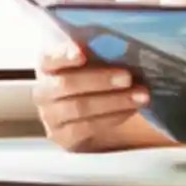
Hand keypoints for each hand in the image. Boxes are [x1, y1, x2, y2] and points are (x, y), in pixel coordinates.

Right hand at [32, 41, 148, 151]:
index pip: (49, 57)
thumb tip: (123, 47)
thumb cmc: (97, 78)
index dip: (63, 55)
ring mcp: (51, 117)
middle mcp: (44, 91)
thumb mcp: (97, 62)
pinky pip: (87, 128)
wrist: (95, 115)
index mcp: (49, 65)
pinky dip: (113, 117)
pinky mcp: (64, 137)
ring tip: (141, 96)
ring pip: (79, 107)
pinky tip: (131, 109)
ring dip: (114, 101)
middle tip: (127, 77)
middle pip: (66, 84)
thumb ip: (102, 52)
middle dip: (100, 80)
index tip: (81, 54)